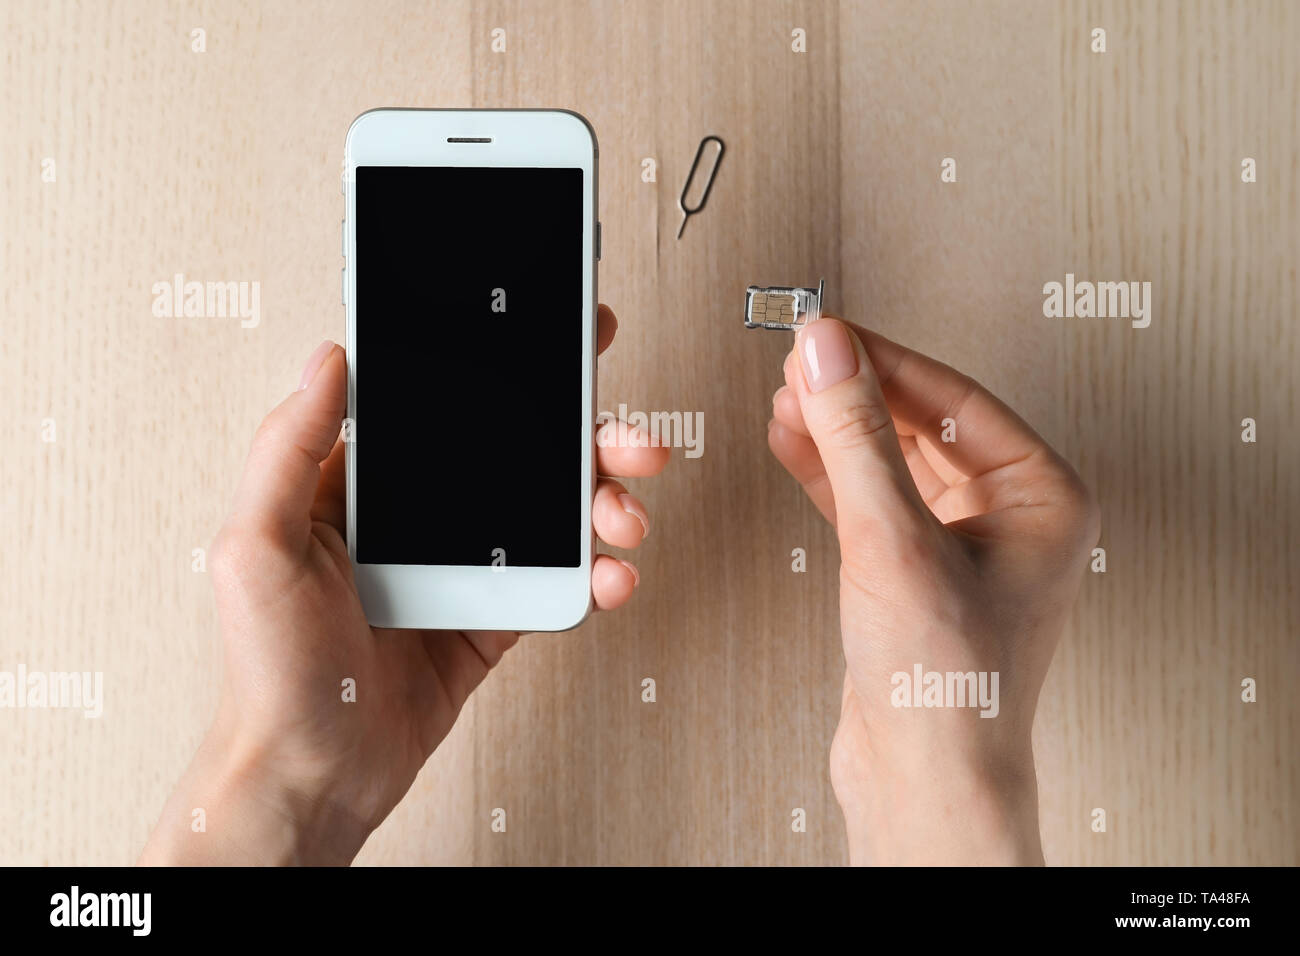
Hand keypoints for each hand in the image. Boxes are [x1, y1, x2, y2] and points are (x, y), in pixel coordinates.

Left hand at [140, 304, 665, 864]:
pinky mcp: (494, 617)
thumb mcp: (255, 548)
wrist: (314, 776)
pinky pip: (558, 580)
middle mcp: (421, 517)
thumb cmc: (269, 673)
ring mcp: (464, 566)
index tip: (560, 340)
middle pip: (522, 452)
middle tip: (629, 437)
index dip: (508, 367)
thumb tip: (327, 360)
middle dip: (588, 437)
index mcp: (364, 486)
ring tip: (625, 515)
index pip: (446, 405)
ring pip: (553, 512)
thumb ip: (286, 449)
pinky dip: (597, 574)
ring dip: (605, 501)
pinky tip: (609, 575)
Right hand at [768, 318, 1098, 864]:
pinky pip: (870, 502)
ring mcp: (960, 546)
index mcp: (1043, 498)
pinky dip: (830, 474)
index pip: (954, 398)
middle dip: (856, 394)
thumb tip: (828, 353)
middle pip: (922, 424)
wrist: (924, 779)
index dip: (884, 360)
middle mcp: (1010, 518)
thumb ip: (856, 435)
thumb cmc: (949, 685)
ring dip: (837, 430)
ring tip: (787, 399)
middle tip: (801, 362)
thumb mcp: (893, 538)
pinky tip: (795, 444)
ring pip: (891, 462)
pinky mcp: (913, 574)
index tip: (827, 334)